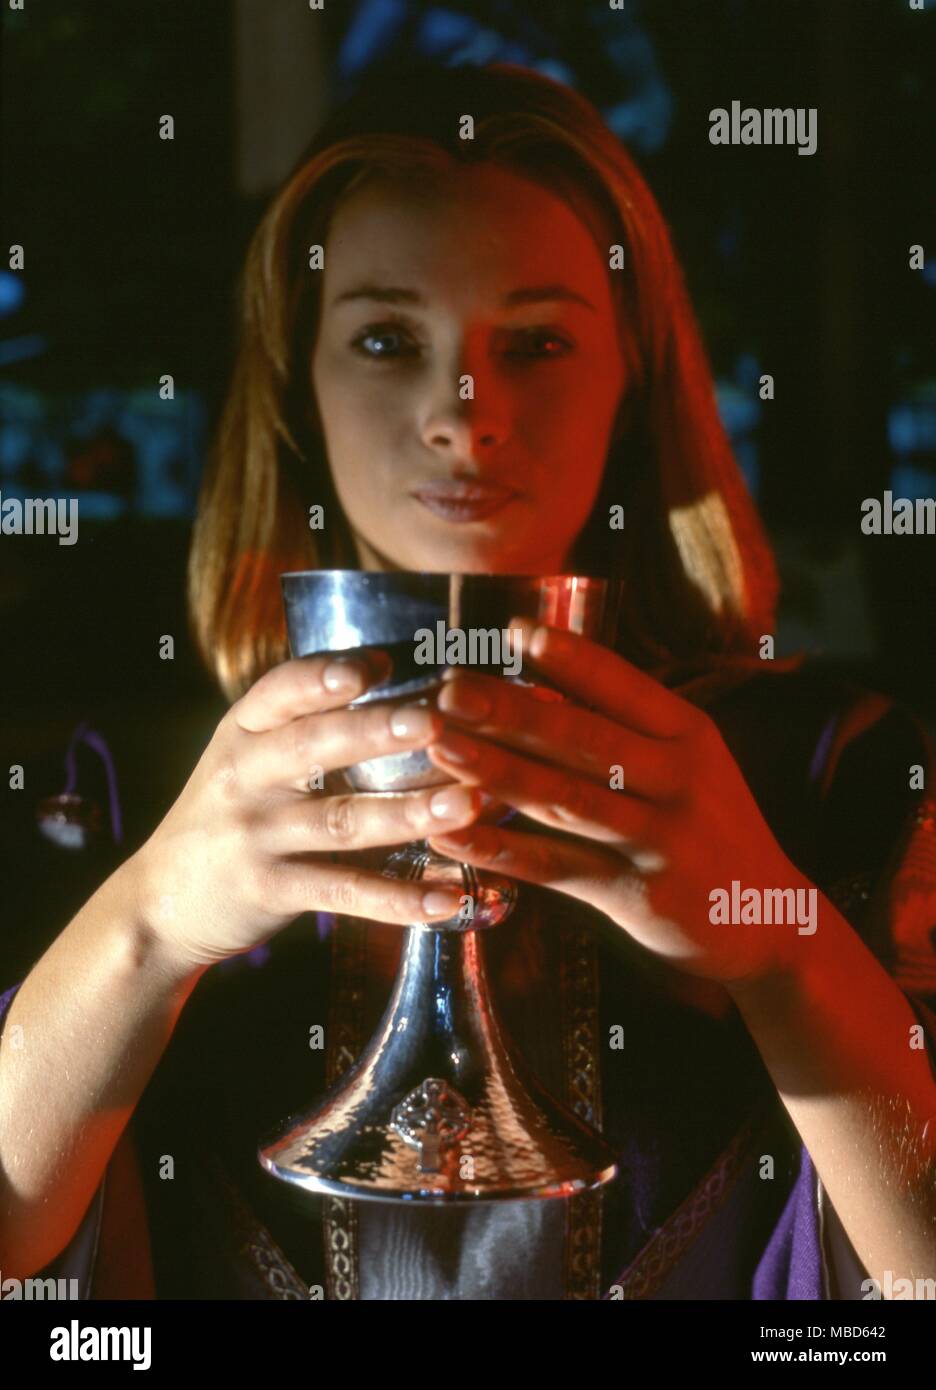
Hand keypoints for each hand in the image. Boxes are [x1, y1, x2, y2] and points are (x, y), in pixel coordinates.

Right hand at [129, 652, 482, 968]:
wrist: (160, 904)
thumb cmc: (230, 815)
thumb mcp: (246, 758)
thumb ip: (304, 723)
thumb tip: (396, 672)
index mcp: (242, 731)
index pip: (279, 690)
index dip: (327, 674)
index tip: (382, 662)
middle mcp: (244, 776)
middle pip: (315, 746)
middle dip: (378, 730)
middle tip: (437, 721)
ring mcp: (256, 835)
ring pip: (342, 820)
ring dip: (409, 812)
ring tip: (468, 804)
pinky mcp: (271, 890)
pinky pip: (345, 891)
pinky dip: (399, 898)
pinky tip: (448, 897)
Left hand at [424, 619, 812, 989]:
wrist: (771, 922)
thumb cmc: (709, 827)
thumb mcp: (688, 762)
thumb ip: (627, 726)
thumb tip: (538, 680)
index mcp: (689, 734)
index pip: (625, 685)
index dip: (570, 657)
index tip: (514, 631)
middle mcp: (678, 779)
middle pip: (584, 738)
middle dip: (513, 711)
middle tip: (449, 689)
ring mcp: (659, 838)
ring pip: (566, 798)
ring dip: (496, 771)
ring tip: (439, 746)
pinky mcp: (637, 894)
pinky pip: (557, 868)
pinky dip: (500, 850)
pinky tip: (450, 834)